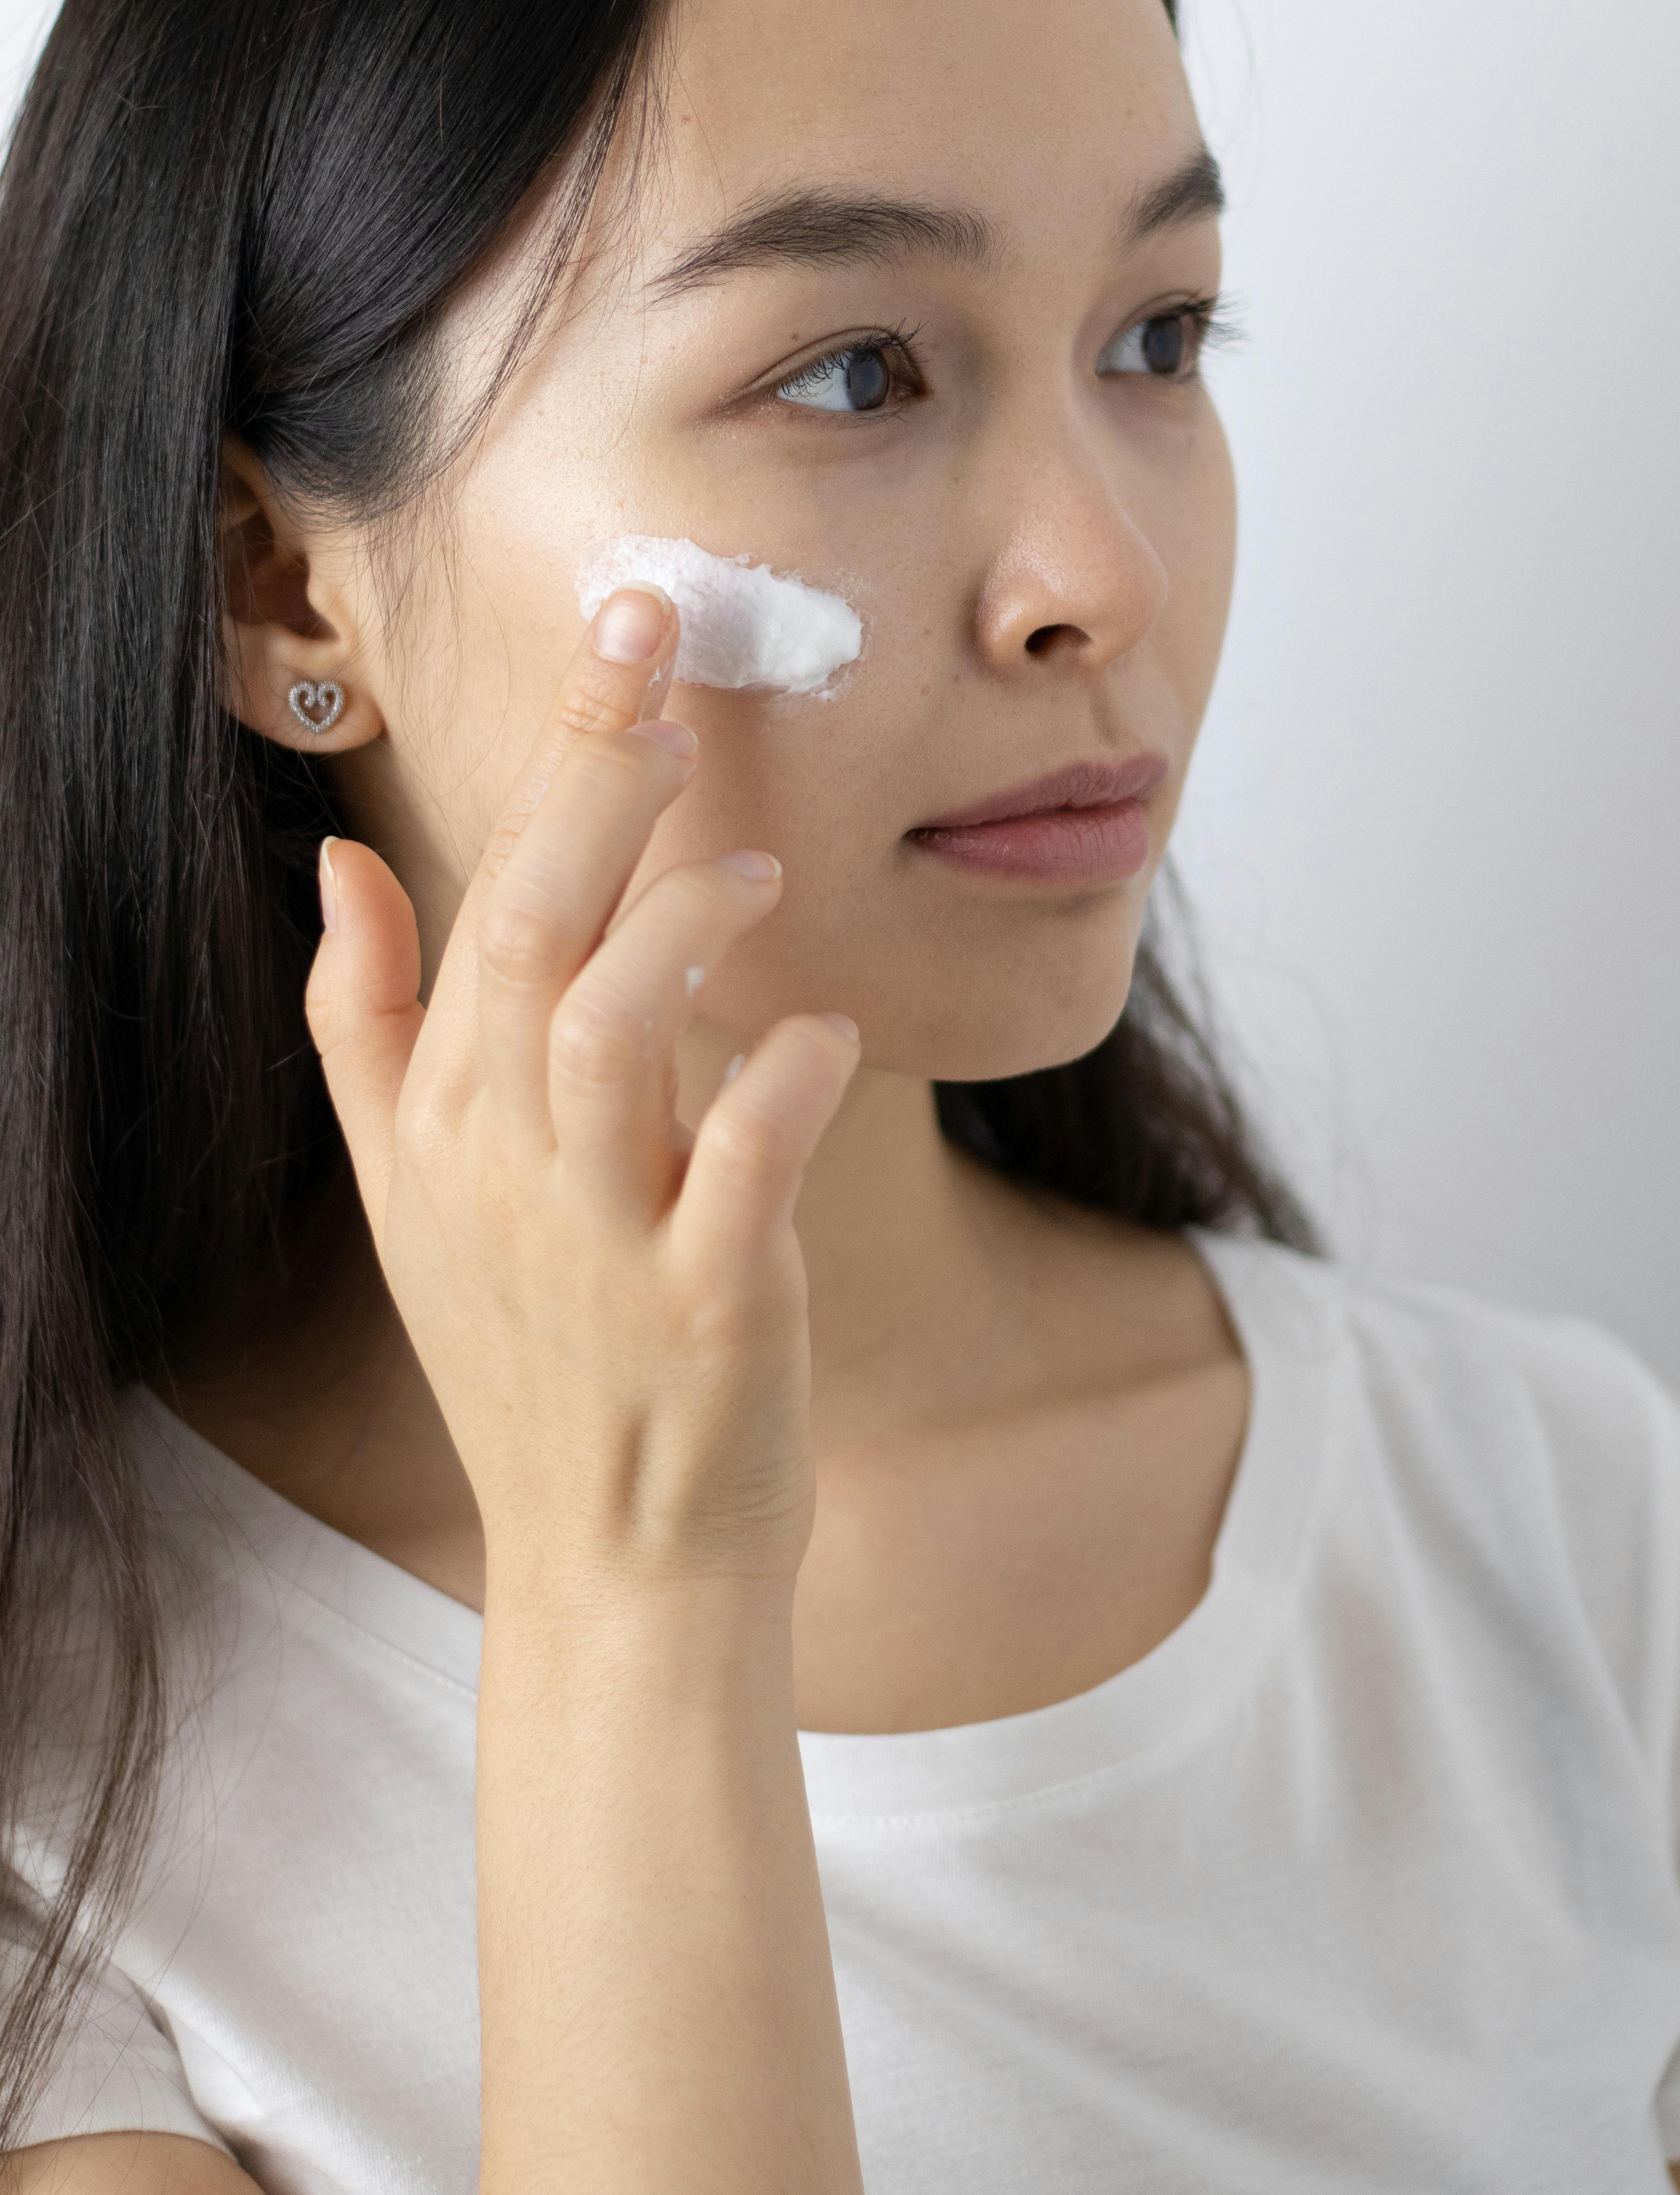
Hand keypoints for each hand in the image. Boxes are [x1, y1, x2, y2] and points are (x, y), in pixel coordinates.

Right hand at [304, 584, 859, 1605]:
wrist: (615, 1565)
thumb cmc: (532, 1357)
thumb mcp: (409, 1196)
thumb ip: (365, 1024)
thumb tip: (342, 863)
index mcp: (441, 1119)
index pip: (486, 893)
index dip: (556, 752)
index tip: (622, 630)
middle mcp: (502, 1164)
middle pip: (532, 930)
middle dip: (598, 778)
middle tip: (668, 660)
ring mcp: (601, 1235)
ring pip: (611, 1029)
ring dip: (684, 922)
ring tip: (755, 869)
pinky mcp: (710, 1301)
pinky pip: (746, 1158)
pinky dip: (787, 1074)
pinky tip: (822, 1028)